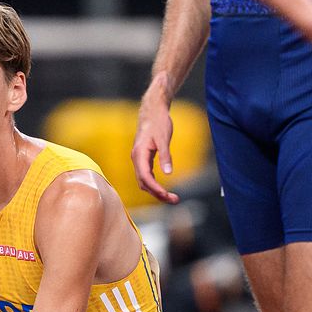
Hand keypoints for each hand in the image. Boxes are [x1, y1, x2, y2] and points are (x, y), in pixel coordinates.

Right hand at [131, 86, 179, 204]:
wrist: (152, 111)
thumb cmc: (158, 122)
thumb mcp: (164, 139)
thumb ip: (165, 156)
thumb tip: (168, 173)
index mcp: (139, 154)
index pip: (145, 177)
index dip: (155, 188)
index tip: (167, 196)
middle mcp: (136, 159)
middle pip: (144, 183)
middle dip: (157, 194)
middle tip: (175, 200)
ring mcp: (139, 159)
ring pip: (144, 181)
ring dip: (156, 191)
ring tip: (172, 197)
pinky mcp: (143, 158)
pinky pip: (146, 175)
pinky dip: (154, 184)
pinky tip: (163, 188)